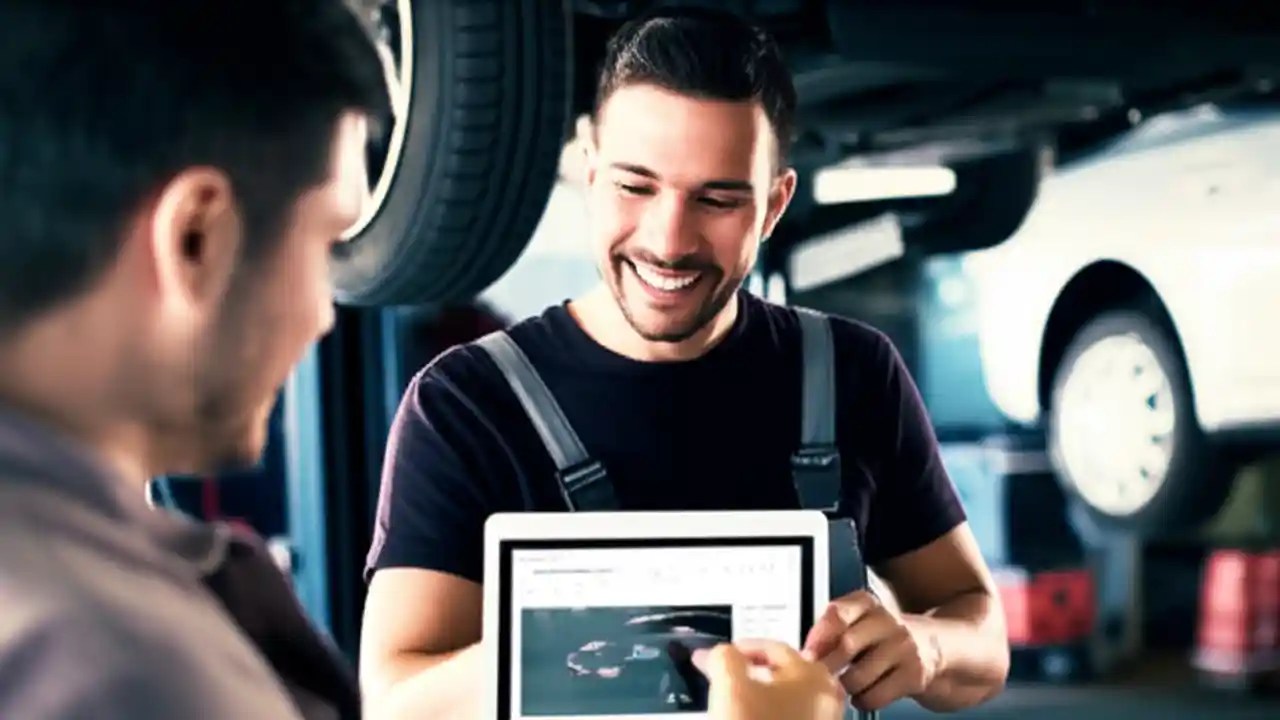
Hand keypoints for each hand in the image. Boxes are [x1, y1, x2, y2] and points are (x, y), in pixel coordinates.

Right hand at [692, 639, 845, 719]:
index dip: (738, 648)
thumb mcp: (730, 687)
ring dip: (759, 693)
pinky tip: (748, 718)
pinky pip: (790, 719)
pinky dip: (769, 714)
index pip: (773, 648)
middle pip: (785, 672)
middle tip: (723, 674)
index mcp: (813, 678)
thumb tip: (722, 654)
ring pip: (788, 698)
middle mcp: (826, 701)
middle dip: (751, 670)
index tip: (715, 656)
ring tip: (732, 698)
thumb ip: (725, 658)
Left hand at [803, 590, 940, 710]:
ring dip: (845, 687)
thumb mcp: (862, 620)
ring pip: (858, 676)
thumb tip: (805, 654)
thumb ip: (833, 629)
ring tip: (847, 685)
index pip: (838, 612)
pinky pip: (875, 695)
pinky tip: (864, 695)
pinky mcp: (913, 675)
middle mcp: (887, 620)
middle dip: (828, 666)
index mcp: (868, 603)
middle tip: (820, 676)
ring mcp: (903, 647)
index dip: (819, 636)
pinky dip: (862, 700)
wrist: (937, 647)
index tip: (809, 654)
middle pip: (847, 645)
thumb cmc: (885, 636)